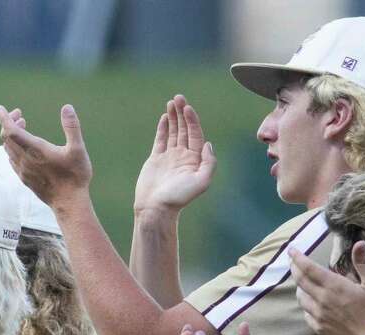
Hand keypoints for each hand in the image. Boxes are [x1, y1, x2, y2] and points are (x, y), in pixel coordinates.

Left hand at [0, 103, 92, 209]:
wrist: (69, 203)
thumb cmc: (75, 177)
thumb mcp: (78, 149)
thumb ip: (72, 127)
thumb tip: (67, 107)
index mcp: (36, 150)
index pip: (11, 131)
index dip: (4, 118)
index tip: (1, 108)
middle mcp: (26, 160)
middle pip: (6, 138)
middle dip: (9, 123)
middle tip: (20, 115)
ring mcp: (23, 171)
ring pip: (7, 149)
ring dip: (10, 135)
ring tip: (22, 126)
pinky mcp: (25, 179)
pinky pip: (11, 160)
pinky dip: (12, 148)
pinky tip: (21, 147)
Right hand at [134, 95, 215, 213]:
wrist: (156, 208)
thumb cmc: (178, 198)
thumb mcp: (201, 182)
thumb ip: (209, 163)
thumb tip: (208, 144)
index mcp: (195, 160)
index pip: (195, 134)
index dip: (192, 120)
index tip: (188, 108)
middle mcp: (184, 156)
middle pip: (185, 129)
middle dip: (182, 113)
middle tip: (179, 97)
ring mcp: (170, 156)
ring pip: (173, 131)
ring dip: (173, 117)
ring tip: (172, 102)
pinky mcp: (156, 159)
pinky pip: (161, 139)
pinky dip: (163, 128)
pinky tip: (165, 117)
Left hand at [293, 240, 364, 334]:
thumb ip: (362, 263)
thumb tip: (359, 243)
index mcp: (333, 286)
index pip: (308, 268)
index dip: (297, 258)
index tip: (291, 251)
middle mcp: (322, 300)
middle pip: (300, 281)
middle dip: (295, 269)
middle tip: (293, 262)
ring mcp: (319, 315)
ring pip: (301, 298)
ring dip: (299, 287)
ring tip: (302, 282)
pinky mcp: (319, 329)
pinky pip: (306, 314)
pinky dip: (306, 305)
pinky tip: (310, 304)